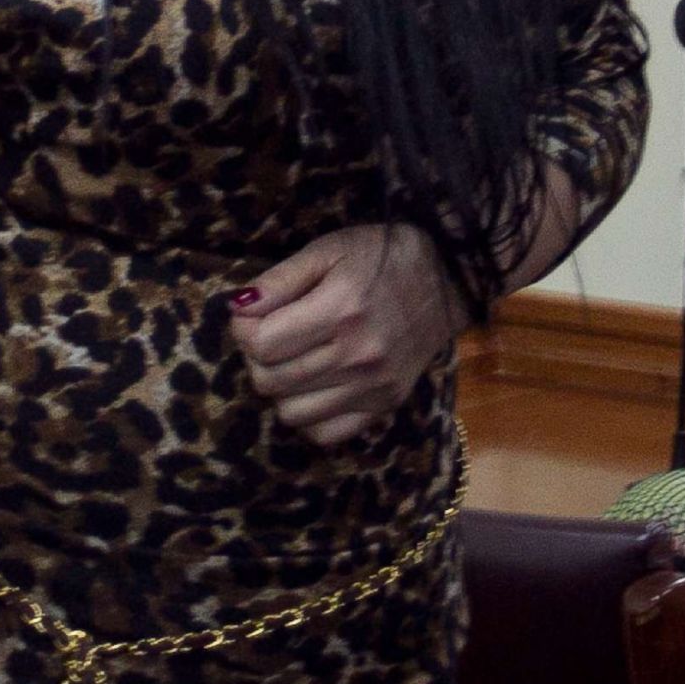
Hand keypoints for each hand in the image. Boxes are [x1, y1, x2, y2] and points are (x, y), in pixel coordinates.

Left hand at [229, 223, 466, 448]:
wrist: (447, 278)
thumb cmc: (380, 256)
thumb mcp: (326, 250)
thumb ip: (278, 280)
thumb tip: (237, 307)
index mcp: (341, 311)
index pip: (261, 344)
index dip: (243, 329)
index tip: (252, 314)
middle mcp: (359, 356)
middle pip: (270, 381)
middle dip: (256, 357)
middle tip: (269, 335)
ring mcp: (375, 387)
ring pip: (291, 413)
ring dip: (279, 387)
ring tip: (291, 359)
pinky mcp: (386, 405)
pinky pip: (326, 433)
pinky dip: (309, 415)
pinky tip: (313, 386)